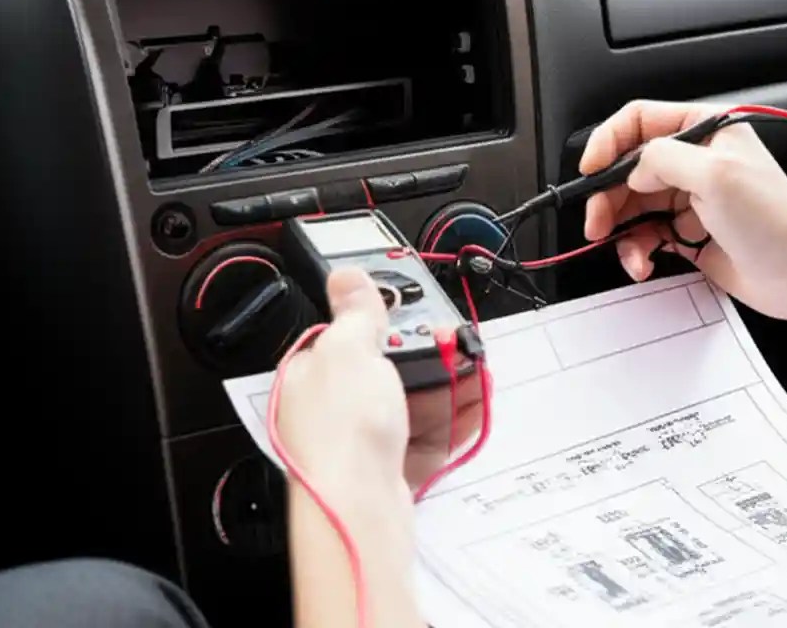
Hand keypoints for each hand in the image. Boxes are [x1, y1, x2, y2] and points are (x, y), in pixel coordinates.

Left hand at [274, 267, 483, 500]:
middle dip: (427, 357)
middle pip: (386, 372)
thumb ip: (354, 312)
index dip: (385, 324)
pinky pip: (425, 441)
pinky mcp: (388, 473)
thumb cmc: (340, 431)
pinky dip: (453, 424)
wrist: (358, 509)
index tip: (418, 316)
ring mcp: (359, 444)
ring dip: (448, 387)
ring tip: (477, 373)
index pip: (346, 337)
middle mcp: (329, 410)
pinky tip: (475, 409)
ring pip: (410, 407)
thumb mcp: (349, 349)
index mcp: (309, 374)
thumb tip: (345, 276)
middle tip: (457, 345)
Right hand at [581, 100, 786, 323]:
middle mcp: (694, 161)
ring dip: (618, 228)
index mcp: (703, 131)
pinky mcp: (687, 233)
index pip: (639, 120)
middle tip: (596, 222)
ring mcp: (689, 198)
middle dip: (606, 196)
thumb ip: (662, 159)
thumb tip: (631, 171)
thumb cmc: (776, 221)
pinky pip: (644, 236)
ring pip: (631, 205)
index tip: (590, 170)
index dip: (607, 142)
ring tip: (620, 247)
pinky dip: (636, 250)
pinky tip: (642, 262)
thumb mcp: (715, 174)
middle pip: (627, 168)